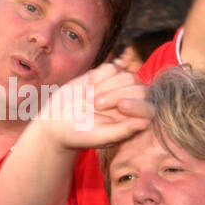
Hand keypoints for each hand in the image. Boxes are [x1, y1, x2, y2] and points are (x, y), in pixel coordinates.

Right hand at [39, 63, 153, 149]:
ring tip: (90, 99)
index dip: (137, 104)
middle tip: (96, 105)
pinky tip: (89, 87)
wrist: (56, 122)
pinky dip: (99, 76)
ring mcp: (118, 88)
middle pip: (138, 88)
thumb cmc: (79, 134)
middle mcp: (130, 104)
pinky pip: (111, 67)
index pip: (148, 108)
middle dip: (117, 94)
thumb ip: (123, 131)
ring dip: (106, 86)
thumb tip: (146, 123)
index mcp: (132, 122)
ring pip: (126, 76)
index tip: (121, 106)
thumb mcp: (99, 136)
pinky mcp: (105, 76)